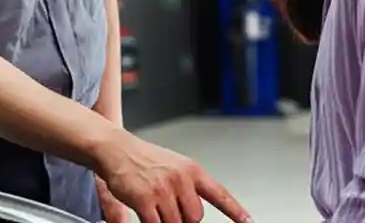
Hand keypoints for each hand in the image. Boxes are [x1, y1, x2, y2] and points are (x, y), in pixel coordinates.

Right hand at [93, 129, 249, 222]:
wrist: (116, 149)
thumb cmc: (144, 159)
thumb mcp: (174, 166)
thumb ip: (188, 188)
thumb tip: (194, 213)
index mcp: (192, 170)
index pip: (220, 194)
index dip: (236, 211)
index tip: (248, 222)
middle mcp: (181, 179)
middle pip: (195, 217)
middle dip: (183, 218)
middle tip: (169, 208)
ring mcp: (163, 190)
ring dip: (165, 221)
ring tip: (154, 206)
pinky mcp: (145, 200)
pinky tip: (147, 214)